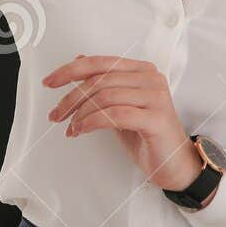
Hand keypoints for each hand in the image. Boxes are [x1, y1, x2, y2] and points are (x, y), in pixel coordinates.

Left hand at [43, 55, 202, 190]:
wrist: (175, 165)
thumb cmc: (147, 136)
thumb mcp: (119, 106)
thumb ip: (104, 84)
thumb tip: (78, 61)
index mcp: (142, 70)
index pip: (101, 62)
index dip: (71, 70)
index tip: (49, 82)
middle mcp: (151, 78)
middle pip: (100, 80)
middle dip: (71, 98)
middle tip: (56, 115)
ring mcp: (156, 97)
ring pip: (105, 96)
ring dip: (80, 113)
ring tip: (71, 127)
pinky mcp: (156, 118)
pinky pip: (114, 115)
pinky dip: (91, 122)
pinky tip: (81, 130)